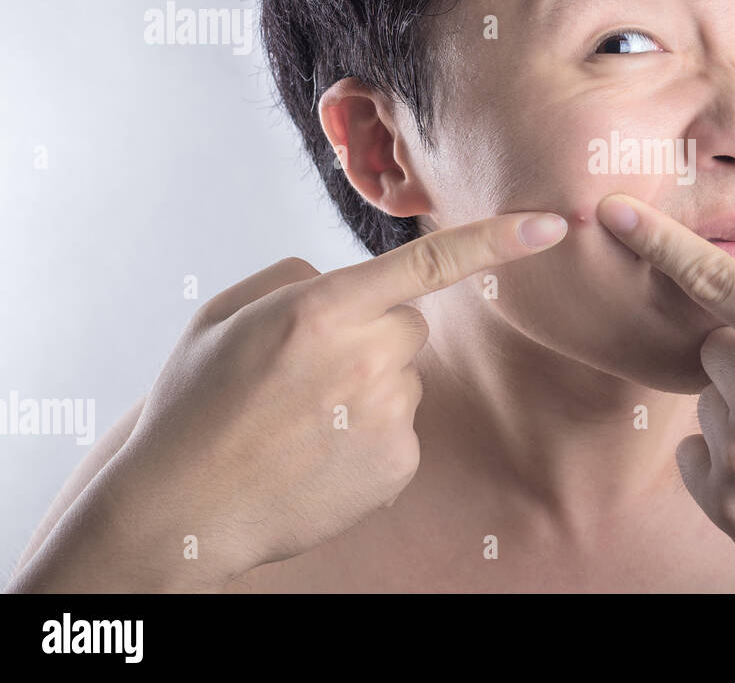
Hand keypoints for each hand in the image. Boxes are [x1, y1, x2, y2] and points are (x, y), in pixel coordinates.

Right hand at [107, 210, 568, 584]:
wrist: (183, 507)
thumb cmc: (197, 404)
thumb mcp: (225, 316)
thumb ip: (297, 278)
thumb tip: (346, 279)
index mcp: (323, 310)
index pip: (429, 262)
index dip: (497, 240)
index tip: (552, 226)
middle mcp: (366, 358)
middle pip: (409, 324)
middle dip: (373, 335)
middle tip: (309, 372)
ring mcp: (388, 415)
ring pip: (404, 378)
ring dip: (369, 388)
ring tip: (303, 420)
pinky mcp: (399, 463)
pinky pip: (403, 427)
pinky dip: (370, 435)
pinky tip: (319, 453)